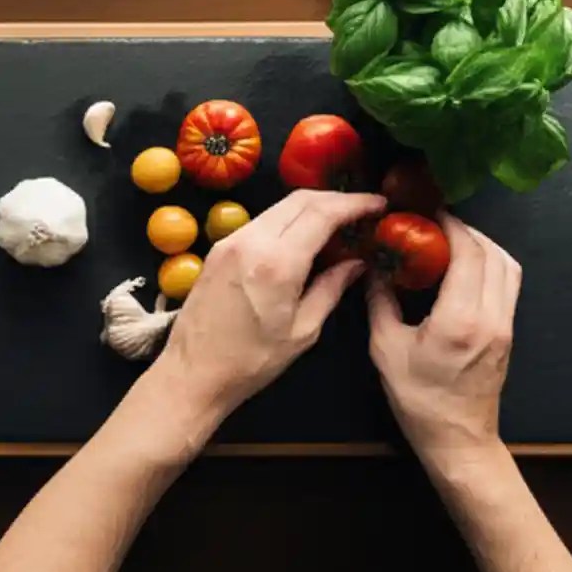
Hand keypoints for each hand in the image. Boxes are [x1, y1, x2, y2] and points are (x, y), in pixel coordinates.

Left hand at [153, 190, 385, 414]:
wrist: (193, 372)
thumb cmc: (251, 361)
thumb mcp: (302, 331)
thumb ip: (331, 289)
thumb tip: (356, 263)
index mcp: (276, 262)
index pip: (322, 213)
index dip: (355, 203)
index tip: (379, 204)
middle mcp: (251, 241)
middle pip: (300, 200)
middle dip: (336, 199)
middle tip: (363, 210)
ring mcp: (230, 241)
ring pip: (278, 207)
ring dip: (311, 208)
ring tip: (338, 224)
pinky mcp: (218, 248)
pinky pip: (261, 221)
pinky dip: (287, 220)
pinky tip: (304, 237)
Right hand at [366, 212, 521, 462]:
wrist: (457, 438)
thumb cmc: (418, 400)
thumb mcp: (385, 349)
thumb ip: (380, 303)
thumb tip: (373, 269)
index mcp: (459, 320)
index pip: (468, 255)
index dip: (452, 227)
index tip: (429, 214)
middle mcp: (491, 318)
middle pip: (493, 254)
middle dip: (467, 231)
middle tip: (437, 222)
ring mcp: (506, 326)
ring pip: (508, 267)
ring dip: (484, 245)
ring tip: (453, 239)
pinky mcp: (509, 333)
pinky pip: (509, 284)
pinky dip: (491, 264)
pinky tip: (466, 266)